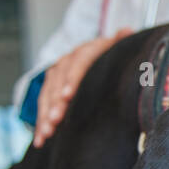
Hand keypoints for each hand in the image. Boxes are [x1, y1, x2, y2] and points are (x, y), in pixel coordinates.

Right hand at [33, 27, 131, 146]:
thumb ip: (122, 43)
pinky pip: (43, 105)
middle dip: (55, 102)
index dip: (72, 78)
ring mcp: (57, 74)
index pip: (78, 61)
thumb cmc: (115, 58)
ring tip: (47, 133)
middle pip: (58, 81)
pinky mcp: (50, 87)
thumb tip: (127, 30)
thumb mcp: (120, 50)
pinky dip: (41, 122)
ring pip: (47, 94)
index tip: (68, 96)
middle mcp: (69, 60)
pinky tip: (41, 139)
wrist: (101, 58)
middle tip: (55, 119)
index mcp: (88, 50)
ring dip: (45, 114)